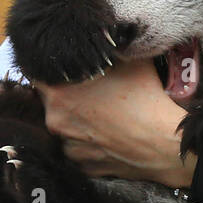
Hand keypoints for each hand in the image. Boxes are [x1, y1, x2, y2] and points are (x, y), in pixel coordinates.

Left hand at [34, 58, 192, 185]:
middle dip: (67, 96)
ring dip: (77, 121)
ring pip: (66, 128)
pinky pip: (80, 150)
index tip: (61, 68)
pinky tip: (108, 135)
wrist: (164, 142)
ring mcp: (68, 147)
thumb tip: (99, 36)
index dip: (50, 69)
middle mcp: (55, 121)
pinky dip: (89, 144)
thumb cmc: (146, 98)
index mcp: (58, 93)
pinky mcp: (82, 166)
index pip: (37, 75)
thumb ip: (105, 49)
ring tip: (104, 116)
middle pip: (52, 102)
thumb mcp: (127, 60)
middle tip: (92, 92)